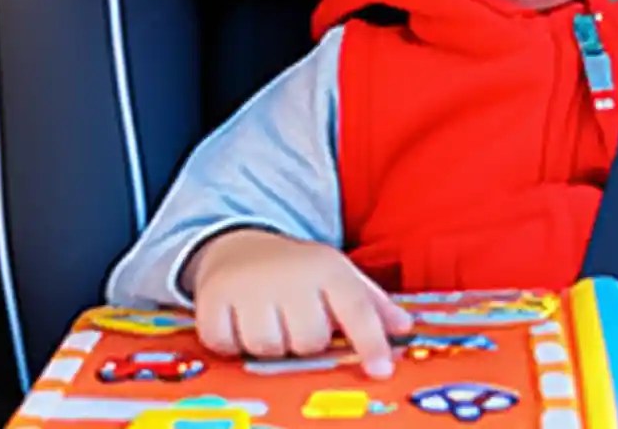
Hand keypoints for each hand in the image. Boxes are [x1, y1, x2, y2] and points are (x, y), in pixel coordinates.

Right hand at [183, 228, 412, 378]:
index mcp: (329, 269)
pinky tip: (240, 322)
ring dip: (270, 344)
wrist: (240, 245)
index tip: (382, 370)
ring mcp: (248, 286)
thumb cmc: (300, 271)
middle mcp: (290, 275)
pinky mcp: (211, 299)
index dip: (372, 342)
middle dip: (305, 341)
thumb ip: (373, 305)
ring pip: (268, 348)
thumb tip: (405, 328)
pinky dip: (232, 342)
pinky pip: (227, 346)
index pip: (357, 309)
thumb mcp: (340, 277)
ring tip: (270, 320)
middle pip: (309, 341)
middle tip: (297, 321)